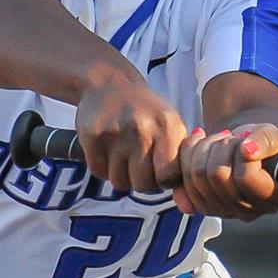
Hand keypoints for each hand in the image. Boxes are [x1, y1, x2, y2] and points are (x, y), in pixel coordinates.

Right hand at [73, 77, 187, 193]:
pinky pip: (99, 172)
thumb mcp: (170, 124)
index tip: (159, 171)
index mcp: (168, 126)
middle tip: (138, 165)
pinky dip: (102, 167)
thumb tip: (184, 194)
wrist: (109, 83)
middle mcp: (143, 128)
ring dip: (121, 176)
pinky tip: (107, 150)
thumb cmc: (145, 113)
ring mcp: (116, 132)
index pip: (169, 176)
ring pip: (120, 182)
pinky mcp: (93, 135)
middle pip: (144, 185)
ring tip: (123, 157)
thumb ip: (180, 157)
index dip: (164, 181)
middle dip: (141, 181)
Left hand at [173, 123, 277, 220]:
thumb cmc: (260, 141)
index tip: (245, 141)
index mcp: (271, 199)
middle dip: (221, 146)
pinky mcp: (201, 205)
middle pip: (218, 176)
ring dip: (205, 147)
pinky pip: (183, 177)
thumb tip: (249, 150)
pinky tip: (200, 141)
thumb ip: (266, 140)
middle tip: (230, 137)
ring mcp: (222, 212)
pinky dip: (188, 153)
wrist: (241, 146)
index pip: (245, 177)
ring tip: (219, 138)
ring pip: (198, 174)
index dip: (240, 153)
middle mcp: (247, 212)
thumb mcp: (271, 134)